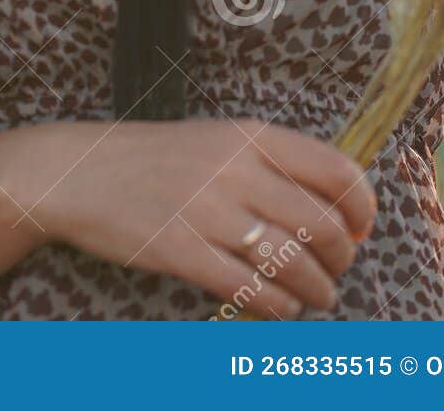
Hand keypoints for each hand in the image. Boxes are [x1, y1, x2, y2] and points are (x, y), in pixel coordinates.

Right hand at [0, 117, 376, 319]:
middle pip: (322, 223)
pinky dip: (279, 307)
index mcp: (249, 134)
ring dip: (318, 289)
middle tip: (338, 269)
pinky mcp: (182, 251)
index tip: (361, 228)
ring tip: (318, 296)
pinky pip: (250, 290)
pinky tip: (281, 308)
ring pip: (293, 263)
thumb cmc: (156, 157)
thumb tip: (331, 202)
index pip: (335, 169)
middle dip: (343, 256)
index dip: (361, 206)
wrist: (81, 171)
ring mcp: (208, 212)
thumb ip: (269, 161)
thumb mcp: (217, 138)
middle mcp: (236, 169)